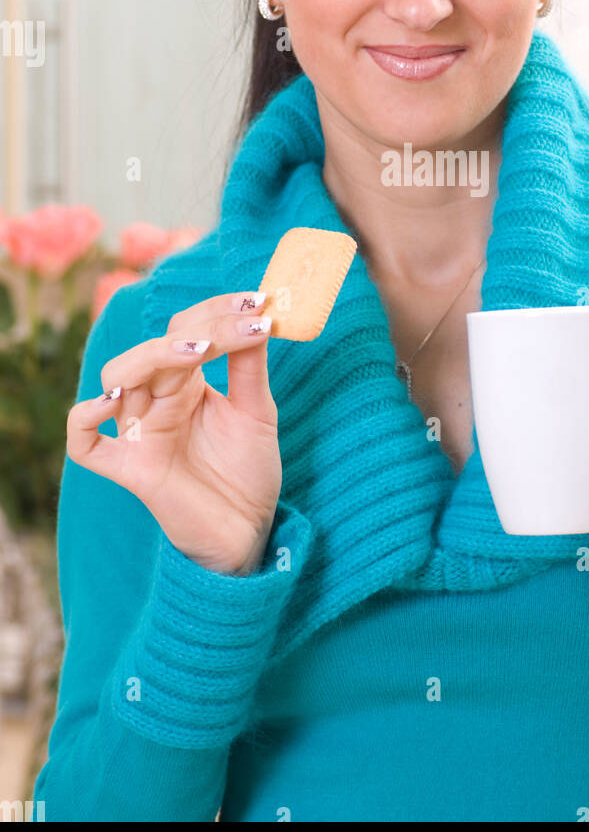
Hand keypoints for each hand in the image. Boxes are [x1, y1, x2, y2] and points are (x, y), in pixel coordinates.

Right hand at [66, 291, 281, 574]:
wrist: (248, 531)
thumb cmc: (248, 471)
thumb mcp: (257, 411)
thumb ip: (250, 366)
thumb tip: (260, 315)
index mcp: (186, 382)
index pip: (187, 329)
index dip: (218, 310)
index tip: (259, 299)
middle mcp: (157, 400)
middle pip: (157, 346)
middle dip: (200, 329)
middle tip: (245, 322)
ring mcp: (140, 432)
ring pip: (119, 377)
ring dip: (154, 356)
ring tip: (198, 350)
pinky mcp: (131, 469)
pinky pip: (85, 443)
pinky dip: (87, 418)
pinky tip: (113, 400)